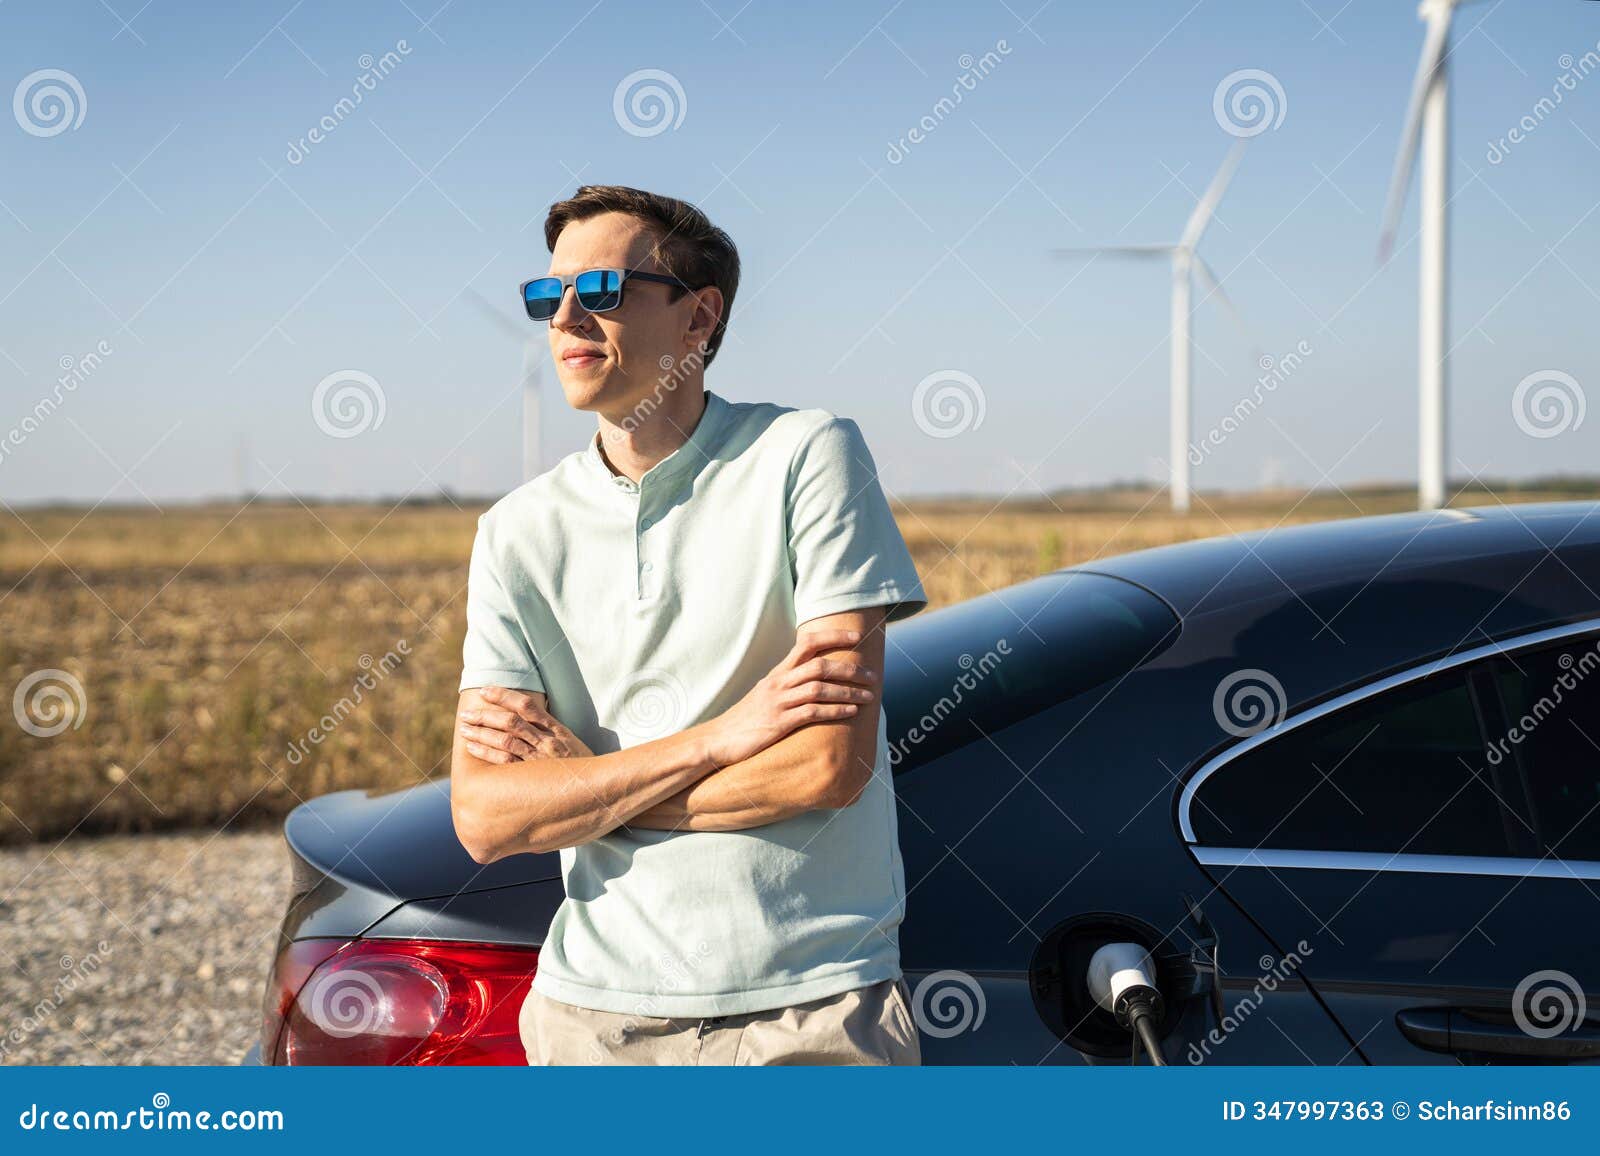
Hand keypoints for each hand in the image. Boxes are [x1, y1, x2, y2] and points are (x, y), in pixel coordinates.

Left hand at [459, 687, 594, 763]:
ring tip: (465, 729)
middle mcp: (547, 741)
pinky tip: (474, 747)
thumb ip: (550, 731)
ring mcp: (540, 759)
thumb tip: (526, 717)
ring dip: (482, 733)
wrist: (599, 790)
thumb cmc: (582, 767)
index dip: (504, 696)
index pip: (527, 705)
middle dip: (485, 716)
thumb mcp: (571, 744)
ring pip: (506, 740)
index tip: (486, 691)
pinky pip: (507, 762)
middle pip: (511, 722)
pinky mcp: (534, 776)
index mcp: (557, 729)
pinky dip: (488, 752)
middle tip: (466, 714)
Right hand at [701, 628, 877, 767]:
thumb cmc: (746, 718)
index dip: (834, 636)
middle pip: (820, 665)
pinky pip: (812, 712)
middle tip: (873, 675)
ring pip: (819, 688)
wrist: (718, 740)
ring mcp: (778, 702)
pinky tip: (851, 713)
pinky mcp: (778, 723)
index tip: (857, 637)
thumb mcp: (766, 693)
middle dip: (850, 668)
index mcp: (777, 672)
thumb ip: (788, 682)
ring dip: (848, 691)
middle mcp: (778, 682)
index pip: (807, 642)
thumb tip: (814, 678)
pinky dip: (834, 710)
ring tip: (869, 697)